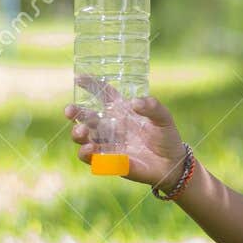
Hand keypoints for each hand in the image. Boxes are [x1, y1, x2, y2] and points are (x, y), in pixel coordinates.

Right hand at [63, 75, 189, 190]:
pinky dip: (87, 153)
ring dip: (78, 134)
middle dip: (75, 113)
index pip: (102, 94)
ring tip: (81, 132)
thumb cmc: (166, 137)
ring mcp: (108, 143)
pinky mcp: (109, 161)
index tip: (79, 78)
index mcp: (121, 110)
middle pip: (86, 117)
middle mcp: (110, 126)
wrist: (171, 164)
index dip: (90, 84)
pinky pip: (92, 157)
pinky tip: (89, 148)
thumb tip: (135, 102)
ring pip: (84, 137)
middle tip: (70, 110)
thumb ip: (152, 107)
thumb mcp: (163, 118)